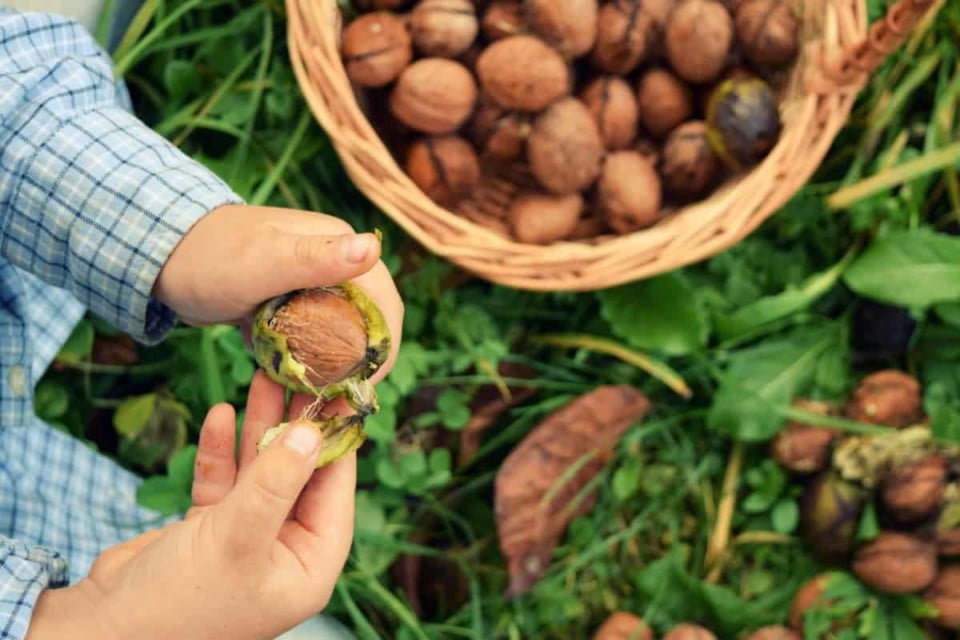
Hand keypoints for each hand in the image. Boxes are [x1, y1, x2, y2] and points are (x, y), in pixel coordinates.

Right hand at [27, 371, 355, 639]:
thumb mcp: (238, 537)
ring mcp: (245, 539)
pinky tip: (221, 414)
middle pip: (298, 475)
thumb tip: (313, 432)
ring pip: (261, 472)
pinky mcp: (209, 531)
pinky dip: (222, 451)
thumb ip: (276, 482)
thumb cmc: (179, 602)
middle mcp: (282, 552)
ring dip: (259, 428)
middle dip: (294, 426)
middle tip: (297, 375)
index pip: (335, 492)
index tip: (334, 393)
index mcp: (308, 567)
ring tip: (263, 377)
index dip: (335, 440)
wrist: (102, 632)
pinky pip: (225, 482)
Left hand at [153, 204, 403, 382]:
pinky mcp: (290, 302)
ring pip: (343, 331)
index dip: (383, 345)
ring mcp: (312, 282)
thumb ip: (318, 258)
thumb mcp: (265, 261)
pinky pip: (315, 336)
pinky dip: (310, 359)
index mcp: (338, 243)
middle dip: (361, 360)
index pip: (384, 300)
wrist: (160, 257)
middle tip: (341, 397)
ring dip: (337, 363)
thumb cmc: (211, 257)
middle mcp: (332, 261)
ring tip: (320, 394)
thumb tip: (374, 248)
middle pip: (368, 320)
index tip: (366, 383)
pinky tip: (294, 379)